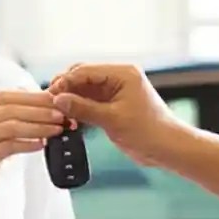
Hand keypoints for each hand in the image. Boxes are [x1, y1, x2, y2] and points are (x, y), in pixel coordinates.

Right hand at [0, 89, 65, 195]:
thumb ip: (9, 114)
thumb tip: (43, 99)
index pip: (4, 95)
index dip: (32, 97)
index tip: (55, 100)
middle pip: (9, 109)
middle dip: (39, 110)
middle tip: (62, 114)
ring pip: (11, 126)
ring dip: (38, 126)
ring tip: (58, 128)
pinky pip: (9, 146)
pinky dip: (28, 143)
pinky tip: (43, 144)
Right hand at [47, 63, 186, 166]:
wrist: (167, 148)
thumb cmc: (148, 131)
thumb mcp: (112, 119)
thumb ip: (83, 108)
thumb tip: (59, 100)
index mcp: (123, 73)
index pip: (86, 70)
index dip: (66, 81)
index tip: (51, 94)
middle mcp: (120, 78)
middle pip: (84, 77)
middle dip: (66, 88)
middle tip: (50, 102)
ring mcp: (117, 91)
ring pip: (85, 90)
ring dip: (72, 99)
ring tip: (57, 112)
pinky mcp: (114, 105)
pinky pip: (91, 102)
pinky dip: (80, 108)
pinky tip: (69, 118)